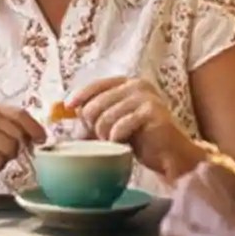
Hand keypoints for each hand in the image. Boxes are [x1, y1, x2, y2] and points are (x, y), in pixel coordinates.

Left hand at [67, 76, 200, 180]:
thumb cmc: (141, 137)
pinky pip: (119, 127)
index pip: (96, 85)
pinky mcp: (152, 112)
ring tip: (115, 141)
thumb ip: (94, 115)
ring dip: (105, 136)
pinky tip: (124, 143)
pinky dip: (117, 139)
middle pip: (95, 105)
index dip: (80, 96)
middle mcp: (137, 85)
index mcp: (127, 83)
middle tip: (102, 137)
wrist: (170, 153)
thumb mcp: (114, 122)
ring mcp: (146, 97)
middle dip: (93, 126)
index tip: (68, 107)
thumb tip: (64, 112)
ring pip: (104, 118)